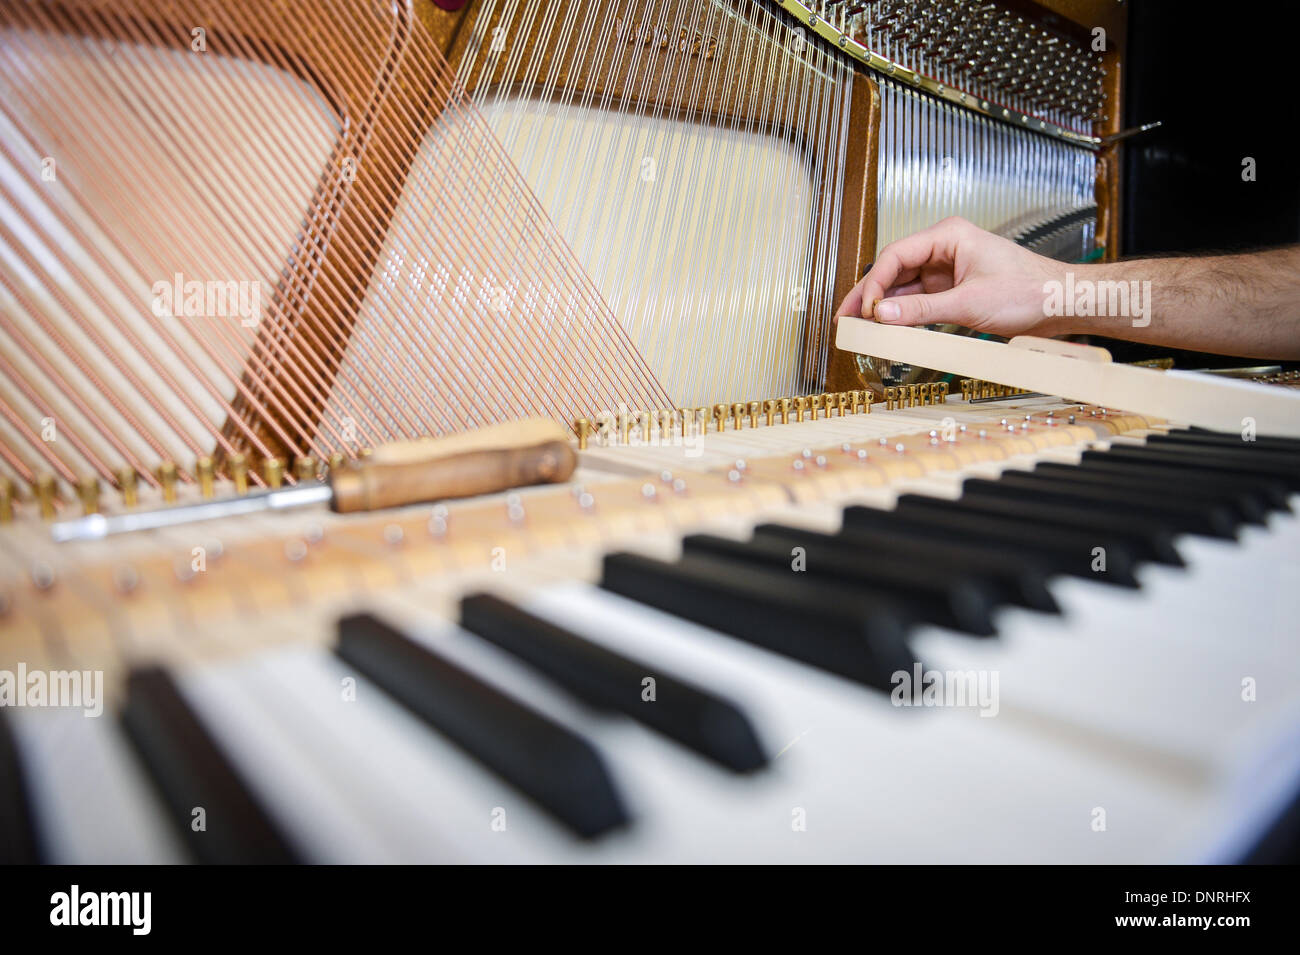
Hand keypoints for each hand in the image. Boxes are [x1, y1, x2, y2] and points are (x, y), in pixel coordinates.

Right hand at [836, 216, 1070, 337]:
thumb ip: (923, 311)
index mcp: (948, 235)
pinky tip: (888, 329)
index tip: (862, 309)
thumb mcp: (970, 303)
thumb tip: (883, 316)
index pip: (896, 256)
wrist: (1060, 303)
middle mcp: (944, 249)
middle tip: (845, 318)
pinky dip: (903, 316)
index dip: (874, 284)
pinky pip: (919, 301)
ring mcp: (947, 270)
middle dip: (870, 295)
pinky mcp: (952, 289)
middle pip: (894, 270)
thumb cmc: (1029, 290)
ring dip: (884, 308)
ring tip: (860, 328)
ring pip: (904, 288)